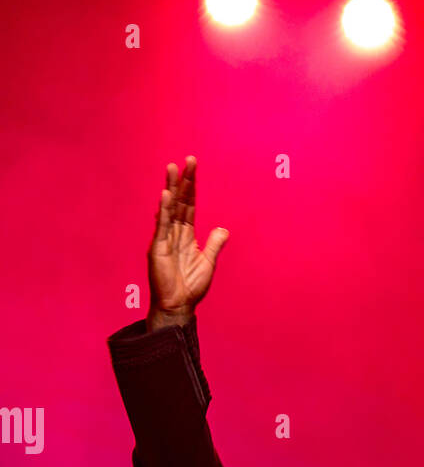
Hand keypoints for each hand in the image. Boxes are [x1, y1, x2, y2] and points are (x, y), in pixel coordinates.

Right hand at [146, 156, 228, 328]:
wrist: (178, 306)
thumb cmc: (190, 287)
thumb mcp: (208, 262)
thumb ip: (214, 244)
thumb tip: (224, 228)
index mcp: (187, 235)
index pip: (189, 206)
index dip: (192, 187)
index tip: (194, 168)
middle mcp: (174, 233)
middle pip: (180, 202)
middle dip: (183, 181)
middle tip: (188, 160)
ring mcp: (164, 239)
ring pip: (169, 209)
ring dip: (171, 188)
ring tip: (172, 168)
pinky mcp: (157, 249)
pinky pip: (162, 227)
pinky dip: (164, 211)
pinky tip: (166, 196)